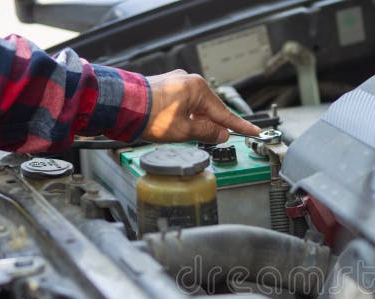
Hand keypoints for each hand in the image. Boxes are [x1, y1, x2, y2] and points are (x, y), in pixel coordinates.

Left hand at [142, 70, 259, 143]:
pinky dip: (186, 116)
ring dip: (197, 122)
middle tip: (217, 140)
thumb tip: (221, 134)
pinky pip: (184, 103)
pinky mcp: (164, 87)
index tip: (253, 131)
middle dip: (213, 125)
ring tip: (188, 135)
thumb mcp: (184, 130)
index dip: (239, 126)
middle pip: (210, 109)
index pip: (224, 113)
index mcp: (198, 89)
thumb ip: (207, 132)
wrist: (121, 105)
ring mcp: (175, 82)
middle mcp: (188, 81)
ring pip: (196, 107)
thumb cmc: (149, 115)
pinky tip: (180, 126)